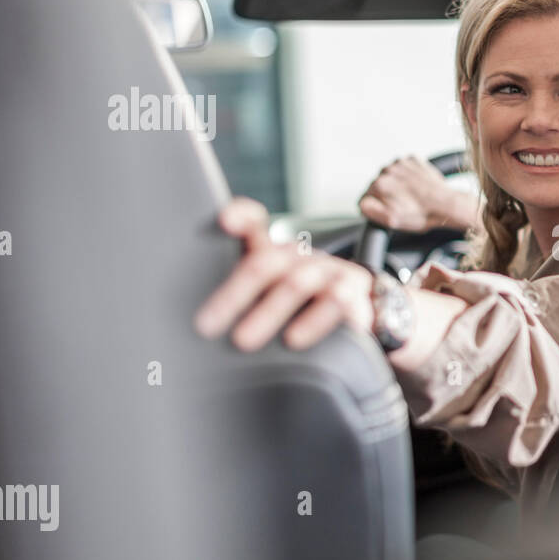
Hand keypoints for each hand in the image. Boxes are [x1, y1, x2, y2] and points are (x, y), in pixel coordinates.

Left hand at [194, 197, 374, 351]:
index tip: (225, 223)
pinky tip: (294, 340)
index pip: (254, 224)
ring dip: (267, 313)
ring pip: (296, 284)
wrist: (358, 313)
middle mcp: (299, 257)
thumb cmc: (303, 308)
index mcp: (273, 253)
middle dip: (234, 294)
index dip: (241, 218)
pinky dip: (313, 322)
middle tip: (207, 324)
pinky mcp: (353, 291)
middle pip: (265, 263)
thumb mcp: (271, 297)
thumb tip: (200, 323)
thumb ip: (240, 297)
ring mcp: (328, 271)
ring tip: (243, 341)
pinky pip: (335, 303)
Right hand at [359, 155, 463, 232]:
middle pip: (379, 185)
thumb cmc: (423, 214)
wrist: (446, 204)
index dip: (378, 206)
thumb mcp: (391, 220)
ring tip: (412, 195)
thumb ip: (369, 210)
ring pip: (391, 175)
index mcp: (379, 185)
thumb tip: (362, 202)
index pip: (367, 196)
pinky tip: (417, 186)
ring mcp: (401, 163)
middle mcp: (387, 170)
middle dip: (388, 194)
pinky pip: (405, 168)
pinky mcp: (413, 160)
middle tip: (404, 204)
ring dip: (398, 184)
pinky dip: (409, 176)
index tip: (390, 210)